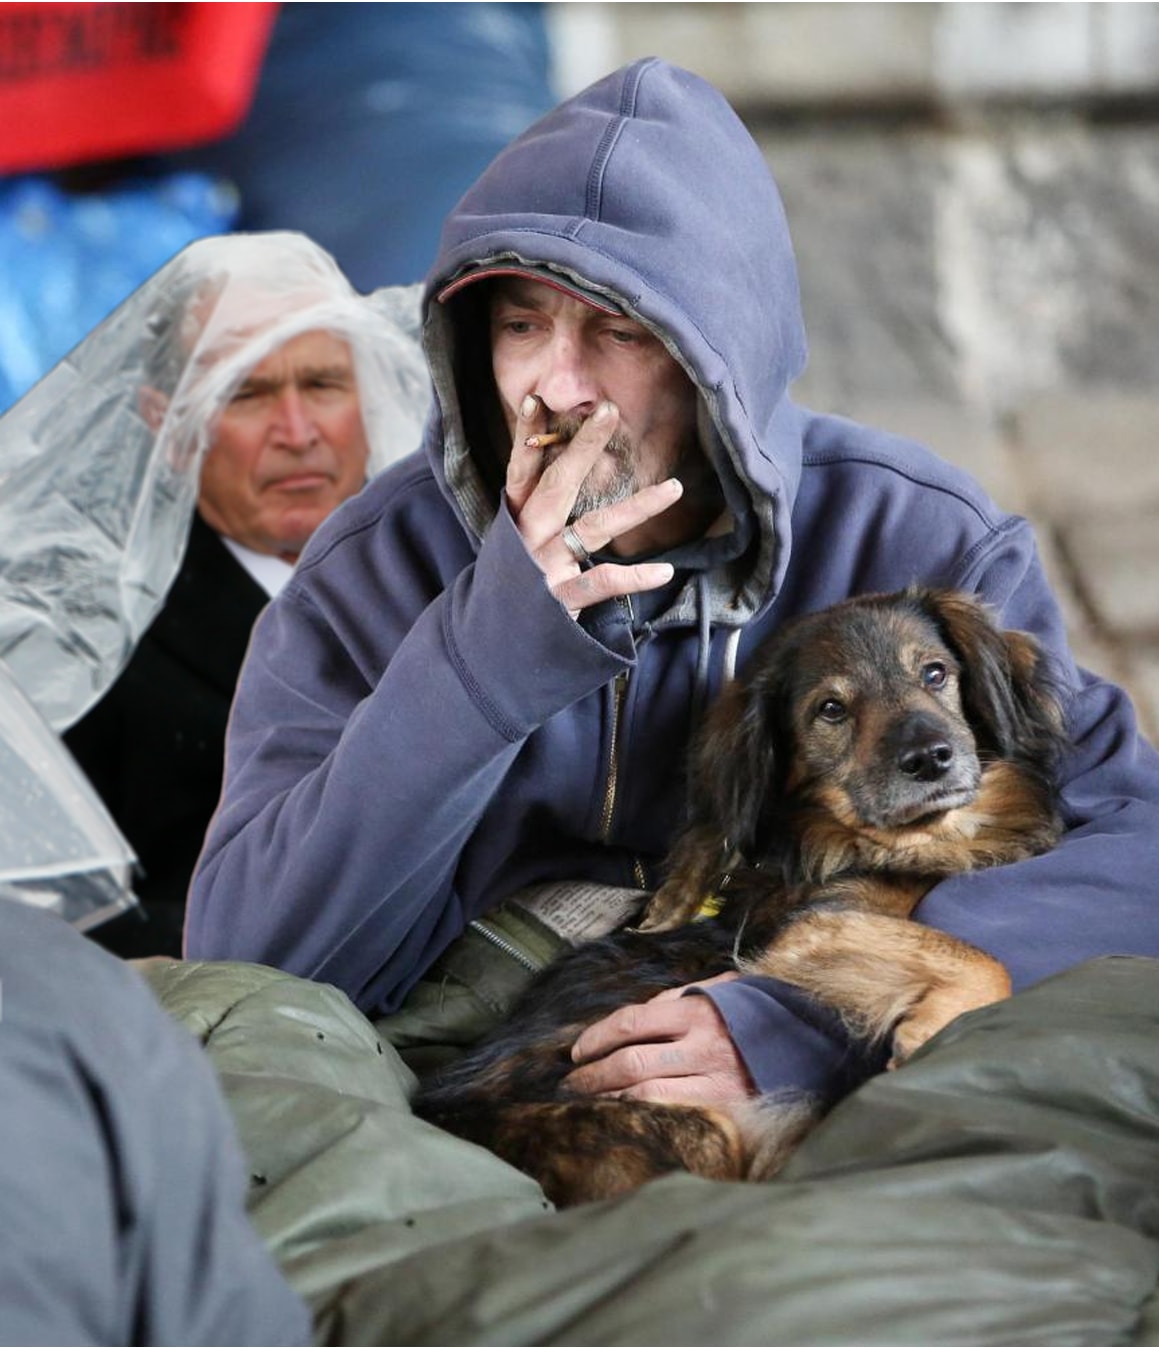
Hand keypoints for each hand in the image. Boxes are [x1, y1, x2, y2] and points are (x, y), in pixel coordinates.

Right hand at [505, 396, 681, 617]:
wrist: (490, 644)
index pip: (521, 471)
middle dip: (583, 446)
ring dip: (637, 507)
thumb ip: (536, 506)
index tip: (538, 400)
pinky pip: (602, 583)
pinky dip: (635, 578)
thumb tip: (563, 459)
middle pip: (557, 485)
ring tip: (675, 488)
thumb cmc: (514, 582)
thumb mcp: (518, 541)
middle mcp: (526, 538)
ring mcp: (543, 568)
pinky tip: (665, 572)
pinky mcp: (560, 600)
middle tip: (609, 411)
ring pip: (593, 528)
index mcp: (515, 520)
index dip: (528, 437)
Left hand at [563, 977, 754, 1106]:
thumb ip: (681, 999)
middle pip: (630, 1064)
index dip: (596, 1038)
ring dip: (610, 1101)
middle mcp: (705, 1048)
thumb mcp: (724, 992)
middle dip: (593, 1075)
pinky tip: (625, 1119)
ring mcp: (716, 1086)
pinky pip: (672, 1119)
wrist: (814, 1047)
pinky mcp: (726, 1114)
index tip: (577, 1052)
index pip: (631, 1023)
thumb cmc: (758, 1016)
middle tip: (572, 1084)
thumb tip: (637, 1016)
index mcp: (700, 1011)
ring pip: (646, 1097)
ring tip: (590, 1103)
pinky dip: (642, 1119)